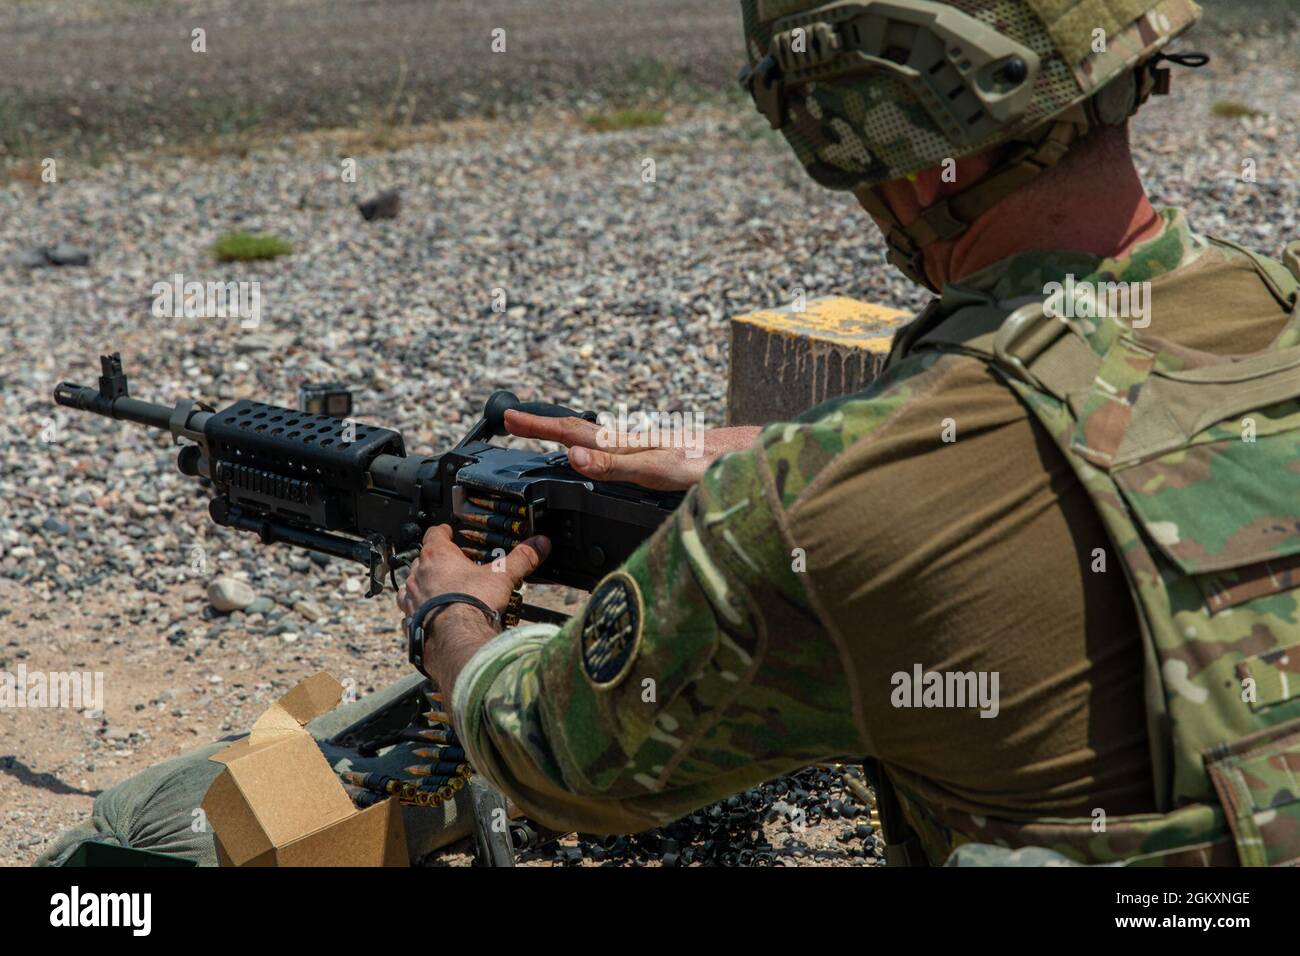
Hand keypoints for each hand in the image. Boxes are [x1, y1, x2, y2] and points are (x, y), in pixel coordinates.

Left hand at [396, 524, 550, 620]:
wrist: (456, 640)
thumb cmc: (471, 604)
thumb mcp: (503, 576)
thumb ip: (521, 559)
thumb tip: (539, 544)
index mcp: (437, 556)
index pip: (435, 534)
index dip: (443, 532)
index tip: (447, 532)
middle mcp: (418, 575)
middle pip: (423, 560)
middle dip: (436, 562)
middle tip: (453, 568)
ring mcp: (411, 600)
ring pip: (411, 586)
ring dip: (423, 587)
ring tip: (439, 592)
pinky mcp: (409, 623)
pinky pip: (409, 614)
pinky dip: (418, 614)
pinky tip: (430, 618)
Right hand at [504, 409, 760, 491]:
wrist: (769, 458)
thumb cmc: (724, 467)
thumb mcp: (667, 471)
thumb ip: (621, 466)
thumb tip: (574, 456)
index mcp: (635, 445)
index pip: (577, 433)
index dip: (542, 427)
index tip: (509, 419)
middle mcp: (643, 442)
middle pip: (586, 431)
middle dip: (547, 426)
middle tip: (511, 419)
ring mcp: (659, 447)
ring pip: (605, 438)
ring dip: (571, 435)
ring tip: (545, 431)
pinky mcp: (674, 455)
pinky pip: (626, 450)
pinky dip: (601, 448)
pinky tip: (605, 453)